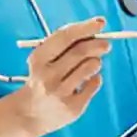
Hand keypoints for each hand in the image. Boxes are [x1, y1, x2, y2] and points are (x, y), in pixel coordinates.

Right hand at [11, 16, 110, 136]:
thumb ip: (67, 44)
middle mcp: (47, 75)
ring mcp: (60, 92)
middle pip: (80, 52)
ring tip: (92, 64)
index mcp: (38, 59)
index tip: (100, 22)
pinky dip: (96, 79)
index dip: (85, 27)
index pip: (65, 37)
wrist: (30, 113)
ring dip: (96, 62)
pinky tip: (88, 81)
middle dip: (97, 44)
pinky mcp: (72, 107)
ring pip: (90, 67)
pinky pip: (94, 84)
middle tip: (106, 44)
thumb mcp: (46, 59)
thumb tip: (96, 28)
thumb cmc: (44, 78)